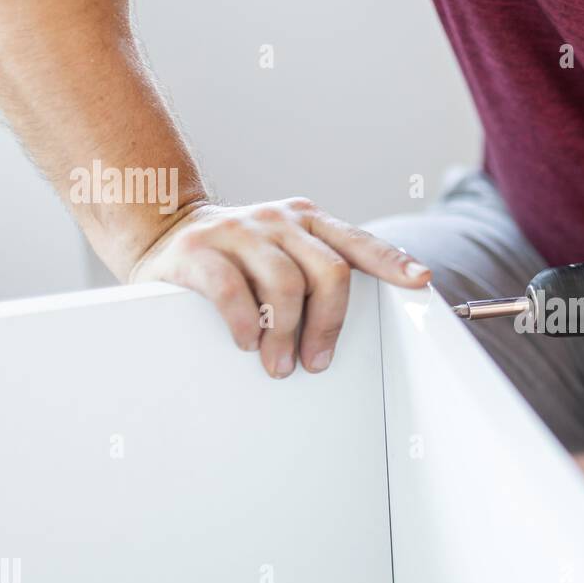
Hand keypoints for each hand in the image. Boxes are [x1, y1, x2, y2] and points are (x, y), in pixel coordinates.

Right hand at [129, 198, 429, 378]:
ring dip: (286, 334)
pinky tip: (247, 343)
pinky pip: (233, 291)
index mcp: (307, 221)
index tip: (421, 282)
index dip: (392, 262)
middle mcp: (278, 220)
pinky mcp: (199, 251)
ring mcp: (238, 231)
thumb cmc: (237, 258)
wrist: (162, 231)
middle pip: (328, 271)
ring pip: (285, 285)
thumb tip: (356, 323)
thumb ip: (317, 270)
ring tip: (278, 363)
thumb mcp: (283, 252)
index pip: (358, 242)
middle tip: (317, 361)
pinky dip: (247, 325)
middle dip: (328, 324)